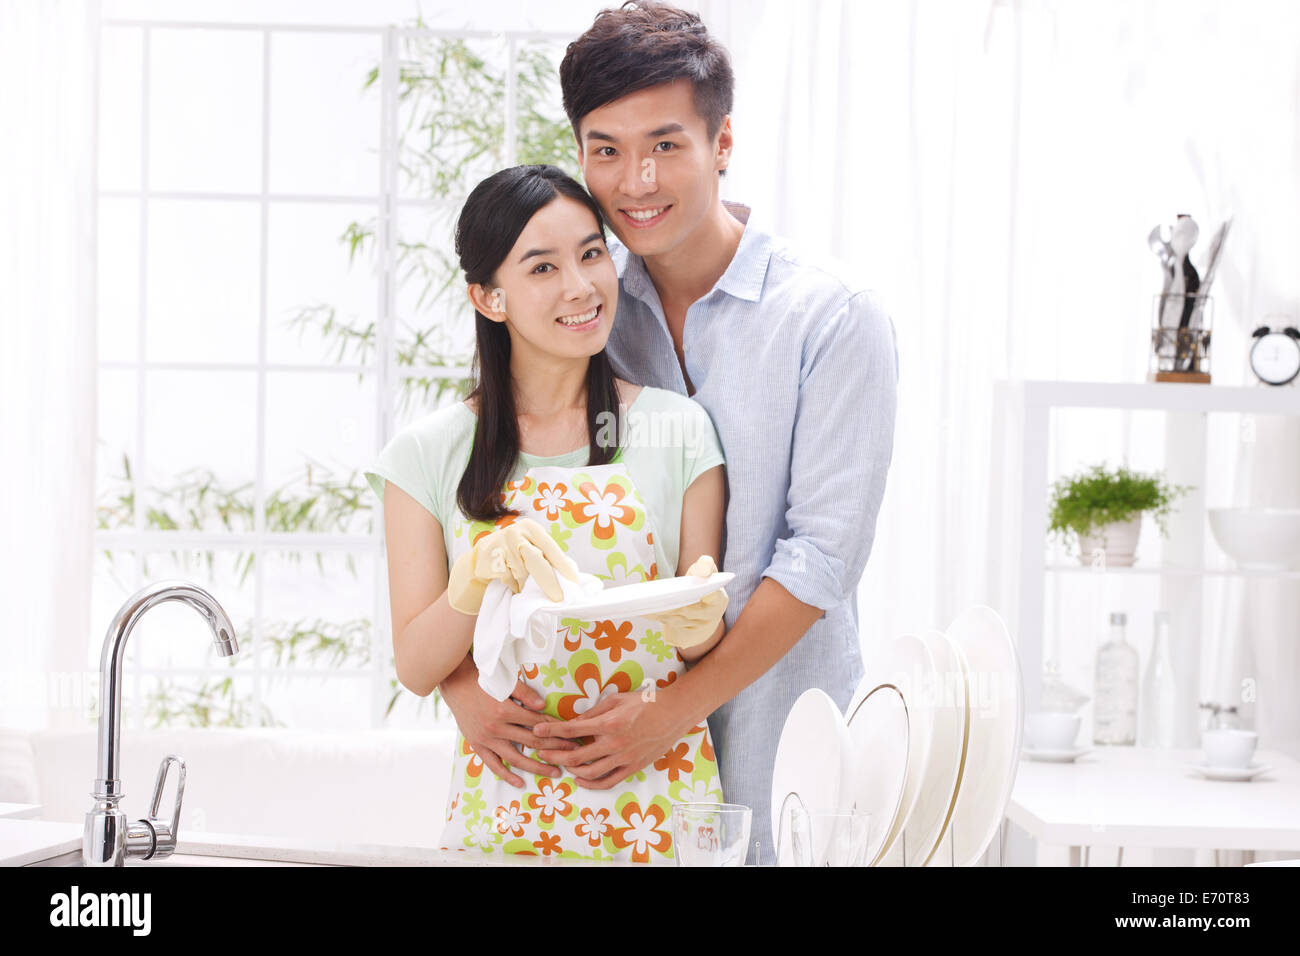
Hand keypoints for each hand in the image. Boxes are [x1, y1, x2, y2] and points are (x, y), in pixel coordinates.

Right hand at [439, 657, 576, 788]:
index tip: (571, 735)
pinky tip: (520, 782)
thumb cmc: (482, 680)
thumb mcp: (504, 682)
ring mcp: (486, 739)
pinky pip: (493, 764)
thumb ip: (524, 693)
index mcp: (505, 711)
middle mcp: (496, 728)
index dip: (556, 730)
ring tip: (555, 773)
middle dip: (555, 748)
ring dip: (536, 767)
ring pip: (515, 758)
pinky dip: (506, 775)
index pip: (538, 724)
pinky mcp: (477, 746)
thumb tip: (543, 706)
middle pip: (531, 742)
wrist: (456, 684)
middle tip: (572, 754)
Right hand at [446, 517, 580, 613]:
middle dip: (548, 581)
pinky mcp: (488, 558)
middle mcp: (515, 532)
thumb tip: (568, 579)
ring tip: (524, 584)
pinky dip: (512, 585)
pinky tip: (509, 582)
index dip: (562, 564)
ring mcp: (500, 544)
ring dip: (525, 584)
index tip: (573, 580)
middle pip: (535, 560)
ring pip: (521, 573)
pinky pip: (507, 579)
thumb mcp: (531, 548)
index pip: (550, 547)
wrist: (483, 555)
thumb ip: (546, 557)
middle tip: (558, 597)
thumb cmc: (516, 554)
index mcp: (531, 528)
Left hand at [532, 687, 692, 790]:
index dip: (551, 731)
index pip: (571, 729)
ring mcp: (624, 758)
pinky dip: (591, 784)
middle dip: (554, 754)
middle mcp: (614, 744)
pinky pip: (608, 782)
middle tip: (540, 753)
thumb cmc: (645, 703)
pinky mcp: (633, 768)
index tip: (536, 730)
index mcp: (608, 724)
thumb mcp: (616, 699)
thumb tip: (574, 721)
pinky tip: (580, 779)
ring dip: (570, 770)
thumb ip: (594, 712)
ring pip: (589, 773)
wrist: (673, 714)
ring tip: (560, 764)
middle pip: (576, 756)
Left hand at [645, 555, 727, 647]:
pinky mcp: (687, 636)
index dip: (709, 596)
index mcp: (719, 599)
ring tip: (644, 605)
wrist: (704, 610)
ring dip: (660, 614)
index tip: (697, 593)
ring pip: (677, 621)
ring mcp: (698, 628)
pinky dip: (657, 618)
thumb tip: (703, 571)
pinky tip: (644, 611)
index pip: (716, 598)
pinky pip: (670, 627)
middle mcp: (710, 617)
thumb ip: (705, 565)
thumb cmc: (702, 585)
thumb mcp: (705, 571)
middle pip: (690, 612)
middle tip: (655, 599)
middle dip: (673, 607)